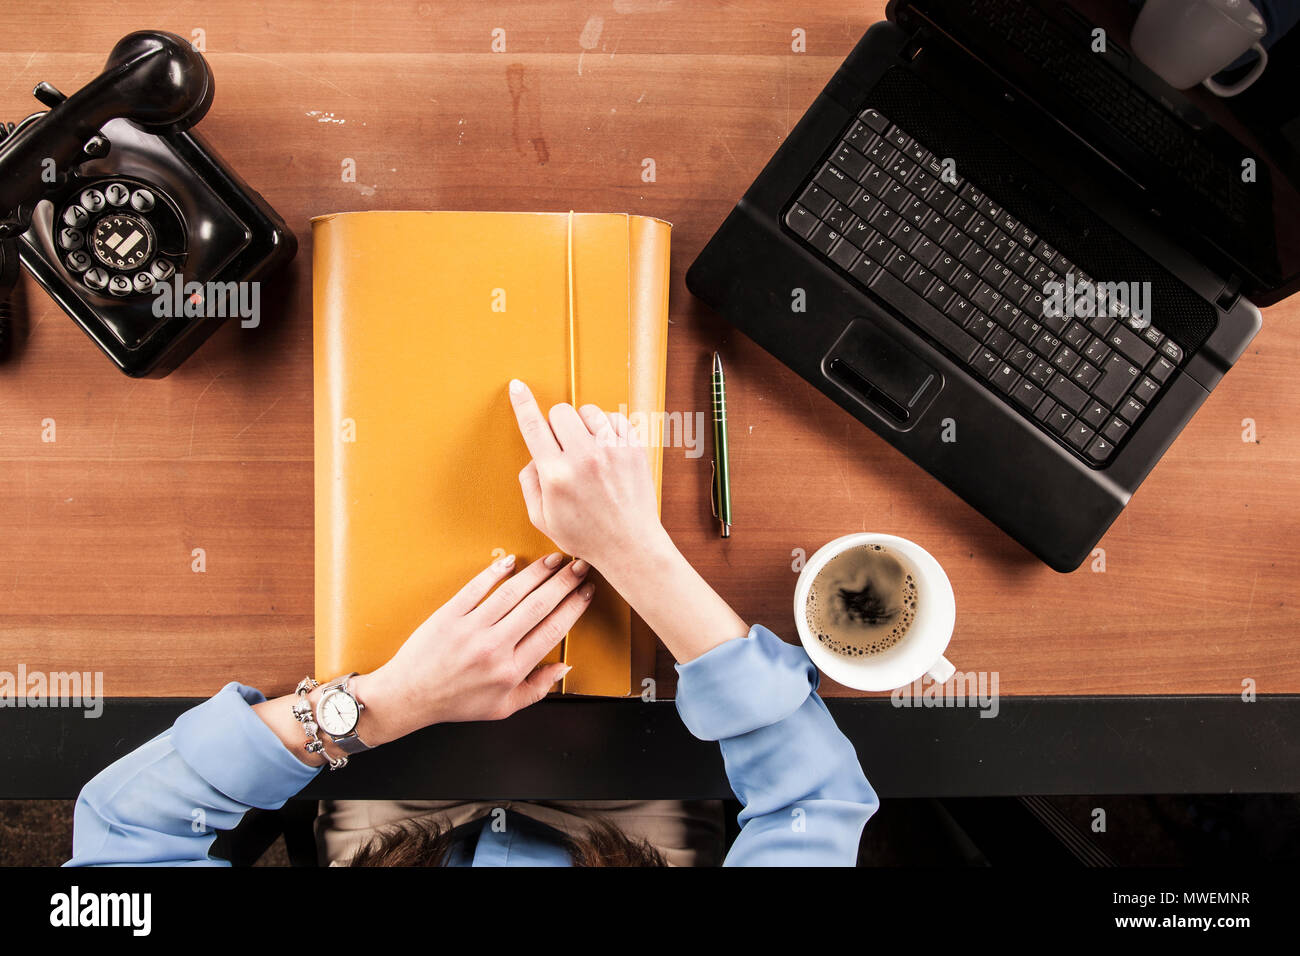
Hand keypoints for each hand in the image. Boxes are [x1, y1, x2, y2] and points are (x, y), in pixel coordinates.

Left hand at [355, 551, 594, 742]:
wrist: (410, 696)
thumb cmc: (456, 702)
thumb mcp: (503, 708)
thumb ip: (537, 689)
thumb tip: (563, 667)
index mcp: (511, 670)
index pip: (552, 631)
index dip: (574, 607)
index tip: (586, 592)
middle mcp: (494, 648)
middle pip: (538, 606)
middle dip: (564, 582)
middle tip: (579, 566)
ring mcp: (470, 629)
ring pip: (512, 593)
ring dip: (537, 572)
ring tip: (554, 559)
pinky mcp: (449, 615)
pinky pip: (476, 588)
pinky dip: (495, 572)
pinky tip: (512, 561)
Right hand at [508, 378, 670, 578]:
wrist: (630, 545)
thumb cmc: (586, 536)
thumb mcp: (542, 519)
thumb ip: (529, 483)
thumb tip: (533, 456)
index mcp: (556, 475)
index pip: (533, 427)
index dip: (522, 404)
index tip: (517, 387)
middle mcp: (584, 458)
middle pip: (560, 412)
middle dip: (556, 426)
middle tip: (563, 448)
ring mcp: (612, 451)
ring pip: (588, 411)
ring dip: (582, 425)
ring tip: (587, 449)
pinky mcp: (633, 448)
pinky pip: (614, 418)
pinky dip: (606, 427)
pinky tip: (605, 448)